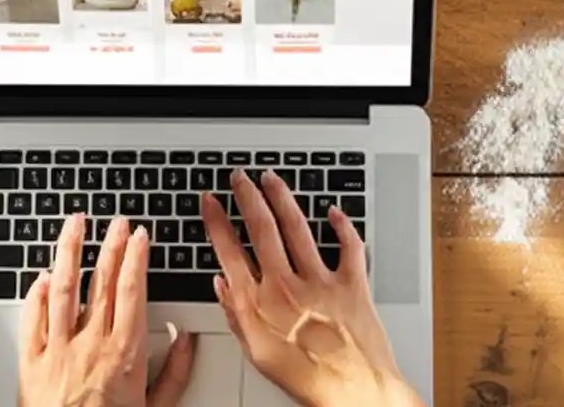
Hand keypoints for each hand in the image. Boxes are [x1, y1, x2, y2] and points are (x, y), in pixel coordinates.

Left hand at [18, 215, 196, 406]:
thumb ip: (174, 373)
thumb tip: (186, 341)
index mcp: (124, 354)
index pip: (131, 291)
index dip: (135, 258)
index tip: (139, 235)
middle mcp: (90, 345)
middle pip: (101, 282)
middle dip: (110, 246)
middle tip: (115, 222)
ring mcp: (57, 350)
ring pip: (63, 289)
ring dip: (69, 251)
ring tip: (75, 225)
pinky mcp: (30, 361)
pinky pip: (32, 318)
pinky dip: (37, 293)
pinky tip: (43, 275)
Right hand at [202, 171, 423, 406]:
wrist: (354, 391)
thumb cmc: (307, 379)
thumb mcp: (258, 354)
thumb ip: (237, 315)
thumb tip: (222, 284)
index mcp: (260, 304)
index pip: (229, 251)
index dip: (216, 222)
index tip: (210, 202)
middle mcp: (286, 286)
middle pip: (261, 228)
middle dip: (246, 196)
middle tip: (239, 178)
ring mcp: (320, 281)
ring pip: (297, 226)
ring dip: (281, 197)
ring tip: (271, 179)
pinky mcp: (351, 282)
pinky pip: (348, 245)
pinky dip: (342, 225)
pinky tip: (334, 211)